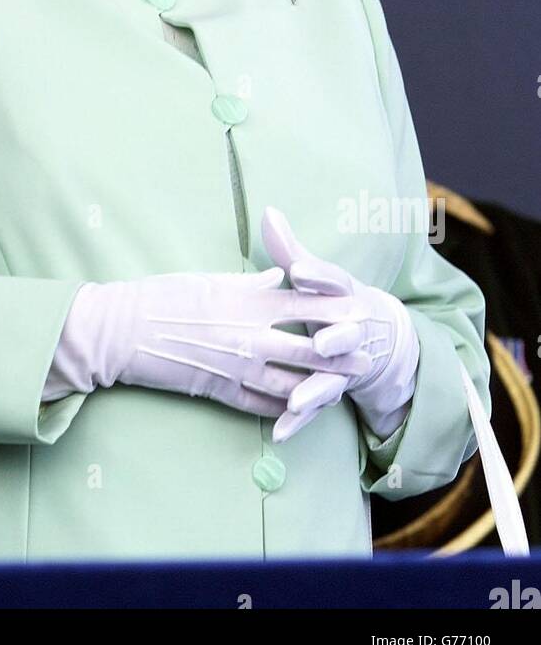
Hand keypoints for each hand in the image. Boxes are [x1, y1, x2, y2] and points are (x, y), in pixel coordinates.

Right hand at [45, 267, 372, 419]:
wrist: (125, 331)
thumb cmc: (162, 295)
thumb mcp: (209, 279)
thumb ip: (249, 283)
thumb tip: (279, 278)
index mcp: (247, 302)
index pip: (304, 306)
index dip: (335, 309)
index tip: (359, 308)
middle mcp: (250, 336)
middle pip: (309, 348)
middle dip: (340, 354)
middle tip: (367, 357)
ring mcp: (238, 369)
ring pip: (292, 384)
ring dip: (320, 387)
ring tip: (343, 389)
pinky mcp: (221, 392)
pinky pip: (262, 405)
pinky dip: (284, 409)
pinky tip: (298, 411)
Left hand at [261, 206, 419, 443]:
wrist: (378, 338)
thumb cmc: (330, 300)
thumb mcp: (315, 276)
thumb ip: (289, 249)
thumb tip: (268, 211)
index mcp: (343, 294)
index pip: (333, 281)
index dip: (316, 276)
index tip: (299, 272)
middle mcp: (350, 329)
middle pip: (343, 333)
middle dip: (332, 337)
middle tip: (318, 342)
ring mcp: (345, 363)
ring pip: (333, 376)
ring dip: (315, 389)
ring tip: (297, 400)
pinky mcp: (334, 389)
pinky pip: (316, 406)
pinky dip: (298, 420)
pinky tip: (280, 432)